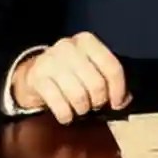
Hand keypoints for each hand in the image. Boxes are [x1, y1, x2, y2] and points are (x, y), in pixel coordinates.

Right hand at [11, 32, 130, 123]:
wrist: (33, 73)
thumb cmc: (69, 72)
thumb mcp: (90, 68)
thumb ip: (109, 79)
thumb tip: (124, 100)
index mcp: (87, 41)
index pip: (112, 67)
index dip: (118, 90)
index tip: (117, 103)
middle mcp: (69, 47)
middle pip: (96, 84)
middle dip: (98, 101)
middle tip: (94, 105)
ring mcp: (51, 61)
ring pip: (79, 96)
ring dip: (82, 109)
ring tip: (80, 109)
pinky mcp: (37, 78)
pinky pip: (60, 105)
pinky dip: (66, 115)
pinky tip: (66, 115)